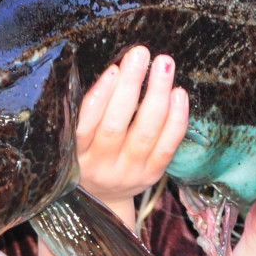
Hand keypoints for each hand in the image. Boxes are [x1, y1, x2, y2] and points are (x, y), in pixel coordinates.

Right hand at [76, 46, 188, 212]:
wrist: (103, 201)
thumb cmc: (88, 158)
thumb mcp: (76, 144)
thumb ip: (88, 115)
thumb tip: (115, 71)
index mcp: (76, 155)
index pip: (86, 125)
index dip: (100, 97)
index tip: (112, 69)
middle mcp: (102, 165)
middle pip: (116, 125)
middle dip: (130, 86)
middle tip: (140, 53)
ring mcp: (129, 171)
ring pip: (145, 132)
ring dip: (157, 95)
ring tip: (164, 65)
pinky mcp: (152, 174)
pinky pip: (167, 146)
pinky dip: (176, 119)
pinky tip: (179, 94)